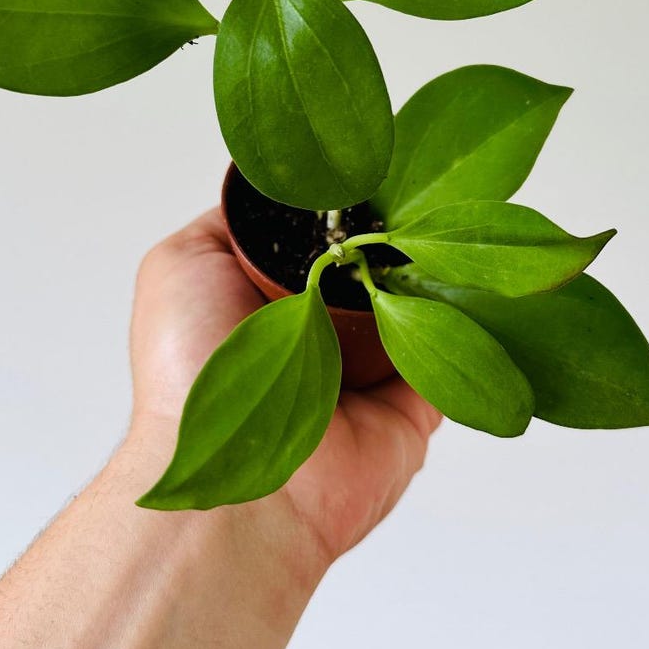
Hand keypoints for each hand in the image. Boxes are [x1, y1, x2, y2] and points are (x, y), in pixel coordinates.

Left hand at [128, 209, 440, 564]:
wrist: (235, 480)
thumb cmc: (192, 374)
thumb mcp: (179, 265)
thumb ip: (226, 224)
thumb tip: (273, 192)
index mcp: (270, 302)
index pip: (320, 241)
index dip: (343, 207)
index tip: (372, 168)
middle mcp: (321, 335)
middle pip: (376, 265)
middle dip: (394, 232)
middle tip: (420, 190)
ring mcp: (371, 372)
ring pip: (421, 303)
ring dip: (432, 269)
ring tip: (450, 224)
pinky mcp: (415, 406)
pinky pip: (453, 352)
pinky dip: (463, 321)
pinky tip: (469, 278)